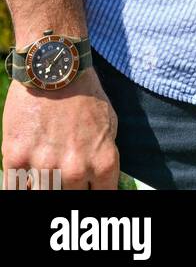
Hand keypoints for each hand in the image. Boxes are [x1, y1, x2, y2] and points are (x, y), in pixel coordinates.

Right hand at [2, 67, 119, 189]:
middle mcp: (75, 170)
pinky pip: (14, 190)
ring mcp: (45, 166)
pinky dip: (20, 186)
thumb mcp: (110, 124)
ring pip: (42, 197)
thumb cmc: (85, 93)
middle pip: (70, 200)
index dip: (92, 195)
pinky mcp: (17, 158)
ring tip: (45, 173)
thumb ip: (104, 156)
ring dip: (43, 187)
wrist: (56, 66)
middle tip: (61, 176)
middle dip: (68, 189)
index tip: (85, 190)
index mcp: (103, 162)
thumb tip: (101, 182)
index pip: (101, 199)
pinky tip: (25, 178)